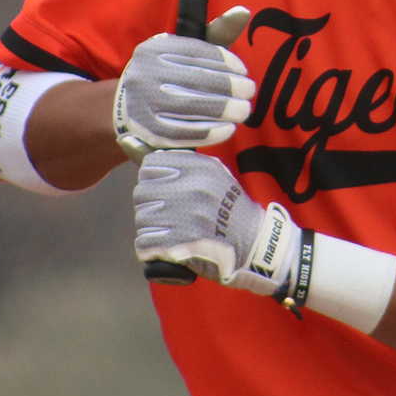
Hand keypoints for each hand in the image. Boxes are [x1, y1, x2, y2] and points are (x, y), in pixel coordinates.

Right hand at [113, 6, 255, 158]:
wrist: (131, 106)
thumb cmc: (171, 74)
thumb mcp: (188, 51)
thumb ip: (217, 33)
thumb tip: (244, 11)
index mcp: (153, 49)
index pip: (195, 51)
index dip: (225, 61)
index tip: (244, 71)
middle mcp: (143, 73)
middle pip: (195, 79)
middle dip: (230, 86)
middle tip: (249, 92)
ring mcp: (141, 103)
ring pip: (190, 106)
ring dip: (224, 109)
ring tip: (244, 110)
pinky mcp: (147, 131)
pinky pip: (183, 133)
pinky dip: (210, 132)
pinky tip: (229, 128)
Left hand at [133, 151, 298, 296]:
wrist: (253, 243)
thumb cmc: (229, 208)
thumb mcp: (215, 175)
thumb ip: (184, 163)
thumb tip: (141, 148)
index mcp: (201, 168)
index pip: (150, 167)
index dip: (150, 180)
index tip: (159, 190)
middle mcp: (194, 189)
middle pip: (142, 193)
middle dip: (147, 205)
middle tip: (161, 214)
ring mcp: (189, 217)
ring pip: (142, 219)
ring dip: (149, 228)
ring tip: (165, 231)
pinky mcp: (184, 244)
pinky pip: (145, 242)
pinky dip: (148, 247)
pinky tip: (160, 247)